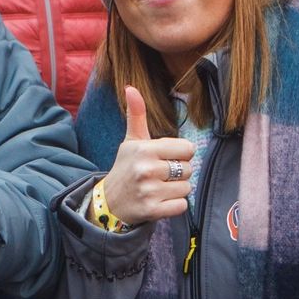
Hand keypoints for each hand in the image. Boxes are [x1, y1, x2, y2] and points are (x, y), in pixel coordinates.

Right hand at [102, 86, 195, 225]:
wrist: (109, 202)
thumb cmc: (125, 168)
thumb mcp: (131, 141)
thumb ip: (137, 115)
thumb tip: (131, 87)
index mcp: (145, 149)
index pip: (187, 148)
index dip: (180, 154)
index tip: (166, 158)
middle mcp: (146, 169)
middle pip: (188, 168)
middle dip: (178, 173)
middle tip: (160, 175)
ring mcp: (149, 191)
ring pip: (186, 187)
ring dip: (177, 189)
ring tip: (159, 188)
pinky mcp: (152, 210)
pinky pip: (182, 205)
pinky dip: (174, 205)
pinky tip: (160, 200)